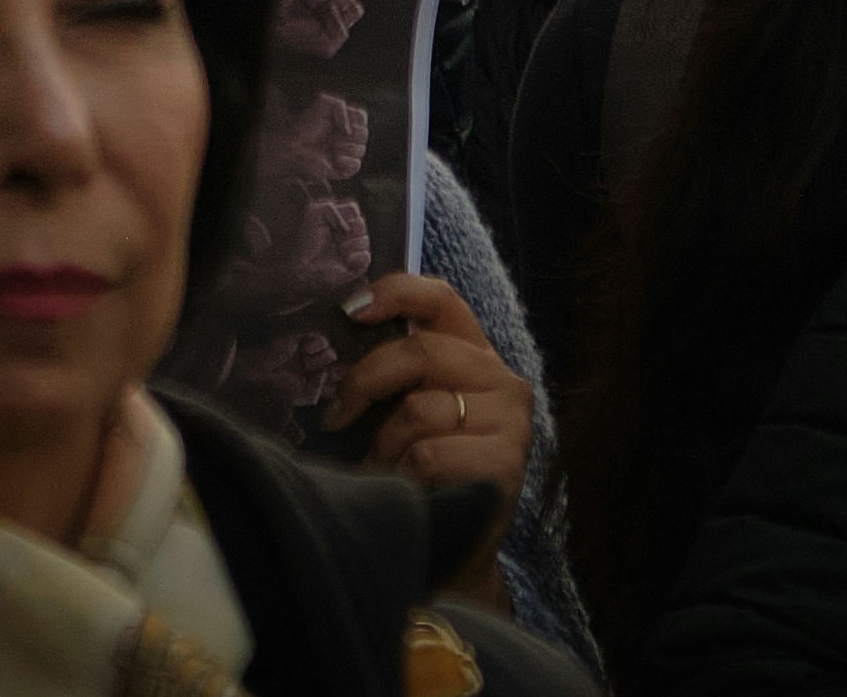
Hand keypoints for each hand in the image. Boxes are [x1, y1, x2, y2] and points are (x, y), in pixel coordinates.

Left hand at [331, 271, 530, 566]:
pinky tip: (406, 493)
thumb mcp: (408, 415)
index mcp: (476, 357)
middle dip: (366, 381)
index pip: (442, 301)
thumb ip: (395, 378)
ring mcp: (510, 423)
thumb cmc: (422, 478)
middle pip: (422, 353)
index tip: (351, 309)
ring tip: (382, 470)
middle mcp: (503, 381)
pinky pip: (428, 454)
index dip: (397, 293)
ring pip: (419, 410)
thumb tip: (336, 343)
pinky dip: (401, 476)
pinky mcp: (506, 464)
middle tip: (337, 416)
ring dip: (384, 446)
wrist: (454, 553)